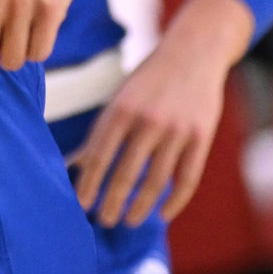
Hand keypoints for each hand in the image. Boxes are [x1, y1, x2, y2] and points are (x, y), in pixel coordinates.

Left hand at [71, 0, 250, 226]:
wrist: (193, 52)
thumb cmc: (148, 80)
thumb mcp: (120, 98)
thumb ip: (100, 133)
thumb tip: (71, 164)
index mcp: (121, 109)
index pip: (99, 155)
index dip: (89, 183)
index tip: (80, 205)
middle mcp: (148, 120)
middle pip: (126, 172)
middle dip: (112, 200)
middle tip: (103, 221)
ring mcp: (177, 130)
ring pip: (157, 180)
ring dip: (141, 206)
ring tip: (129, 221)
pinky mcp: (202, 137)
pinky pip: (187, 177)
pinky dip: (175, 200)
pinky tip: (163, 214)